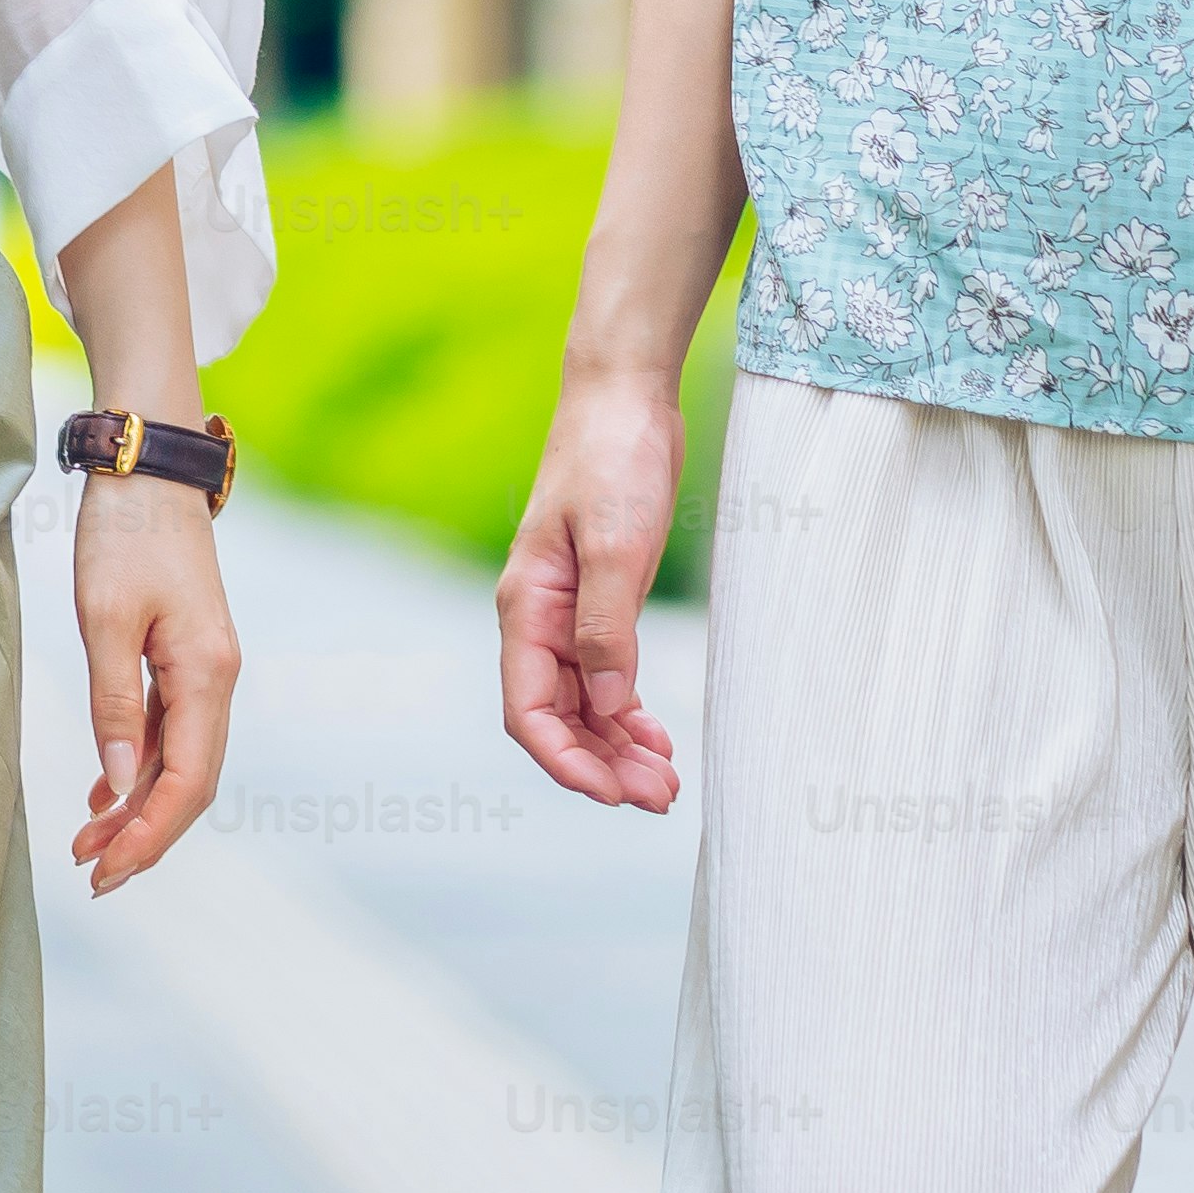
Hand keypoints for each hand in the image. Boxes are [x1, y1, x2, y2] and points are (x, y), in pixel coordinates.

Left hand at [68, 467, 237, 892]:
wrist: (147, 465)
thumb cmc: (125, 534)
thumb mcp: (104, 619)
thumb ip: (115, 704)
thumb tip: (120, 784)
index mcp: (207, 674)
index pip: (187, 782)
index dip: (149, 835)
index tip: (104, 872)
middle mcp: (217, 678)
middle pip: (190, 782)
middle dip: (145, 835)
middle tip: (91, 874)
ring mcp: (203, 667)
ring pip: (178, 759)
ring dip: (136, 805)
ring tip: (86, 842)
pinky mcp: (184, 654)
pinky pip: (168, 730)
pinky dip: (137, 766)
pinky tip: (104, 792)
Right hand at [500, 374, 685, 810]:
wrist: (625, 395)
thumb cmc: (613, 459)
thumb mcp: (616, 546)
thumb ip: (607, 631)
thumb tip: (610, 709)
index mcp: (526, 607)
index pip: (529, 710)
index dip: (566, 761)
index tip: (614, 796)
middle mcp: (540, 618)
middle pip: (557, 718)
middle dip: (602, 765)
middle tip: (660, 797)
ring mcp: (570, 611)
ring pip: (585, 704)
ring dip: (618, 747)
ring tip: (667, 781)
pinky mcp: (601, 599)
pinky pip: (606, 676)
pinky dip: (628, 713)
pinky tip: (657, 736)